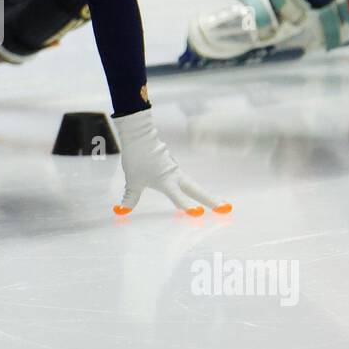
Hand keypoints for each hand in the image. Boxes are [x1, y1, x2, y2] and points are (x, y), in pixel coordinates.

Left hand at [113, 109, 230, 215]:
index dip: (187, 206)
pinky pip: (184, 180)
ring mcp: (176, 170)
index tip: (199, 213)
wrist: (139, 135)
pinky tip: (199, 194)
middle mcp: (175, 175)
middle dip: (211, 200)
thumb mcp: (132, 180)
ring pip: (193, 185)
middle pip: (197, 190)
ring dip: (206, 195)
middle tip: (227, 209)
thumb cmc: (137, 157)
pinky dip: (193, 188)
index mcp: (166, 180)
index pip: (178, 196)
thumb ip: (130, 197)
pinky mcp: (174, 166)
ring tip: (220, 205)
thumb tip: (121, 211)